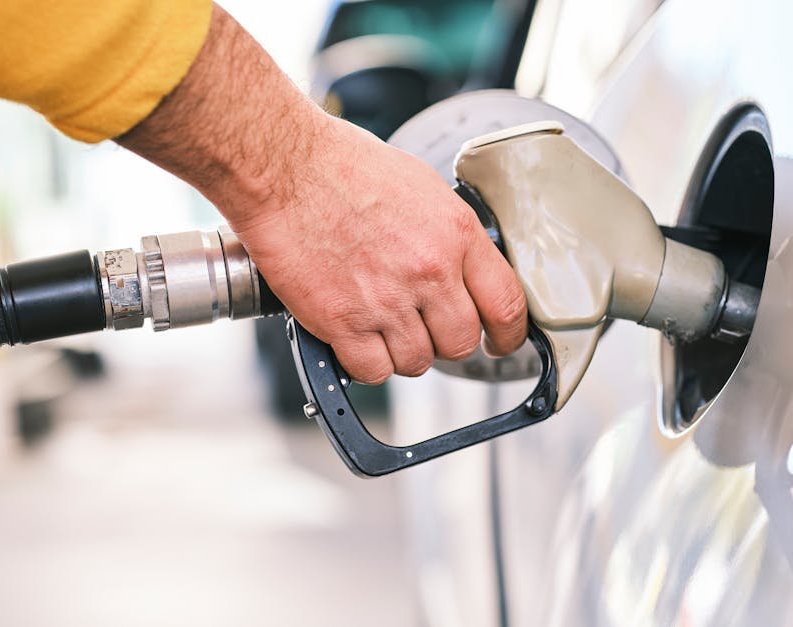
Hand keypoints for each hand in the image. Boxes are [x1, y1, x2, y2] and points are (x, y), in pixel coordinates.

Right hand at [118, 4, 526, 382]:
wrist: (283, 167)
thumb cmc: (342, 165)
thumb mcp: (421, 187)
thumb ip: (448, 234)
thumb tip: (461, 268)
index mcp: (456, 234)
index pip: (507, 305)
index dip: (509, 336)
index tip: (500, 343)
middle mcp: (429, 271)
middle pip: (461, 343)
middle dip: (445, 341)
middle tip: (424, 328)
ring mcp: (387, 300)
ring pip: (417, 362)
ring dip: (401, 352)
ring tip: (380, 324)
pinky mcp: (343, 322)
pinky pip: (372, 371)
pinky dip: (364, 362)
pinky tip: (354, 337)